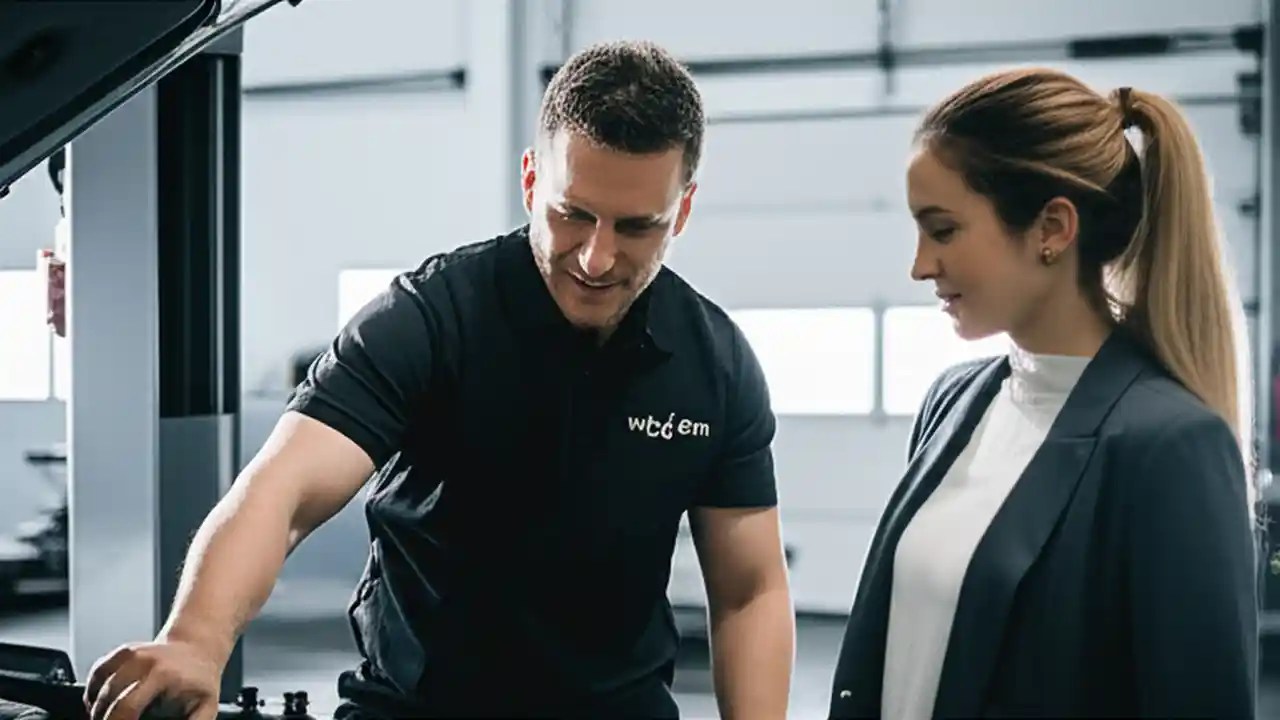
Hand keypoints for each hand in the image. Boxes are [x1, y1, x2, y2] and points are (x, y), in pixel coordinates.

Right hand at [83, 639, 223, 719]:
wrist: (198, 648)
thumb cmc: (200, 682)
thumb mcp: (205, 708)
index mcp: (164, 675)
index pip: (128, 707)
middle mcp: (144, 661)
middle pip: (109, 699)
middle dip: (106, 719)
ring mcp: (131, 654)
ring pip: (99, 688)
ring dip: (98, 710)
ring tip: (109, 719)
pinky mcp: (122, 652)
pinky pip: (96, 674)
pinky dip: (93, 693)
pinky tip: (100, 707)